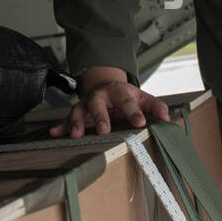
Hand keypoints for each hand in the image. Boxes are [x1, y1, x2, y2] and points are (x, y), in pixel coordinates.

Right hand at [48, 66, 170, 136]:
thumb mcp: (142, 98)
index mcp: (119, 92)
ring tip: (75, 134)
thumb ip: (155, 106)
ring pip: (79, 111)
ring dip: (76, 122)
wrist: (106, 86)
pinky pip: (66, 119)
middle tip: (104, 130)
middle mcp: (100, 97)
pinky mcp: (77, 113)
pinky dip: (60, 126)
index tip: (140, 122)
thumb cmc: (126, 96)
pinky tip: (55, 133)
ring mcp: (86, 104)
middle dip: (100, 117)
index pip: (127, 101)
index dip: (134, 112)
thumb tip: (166, 117)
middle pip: (98, 104)